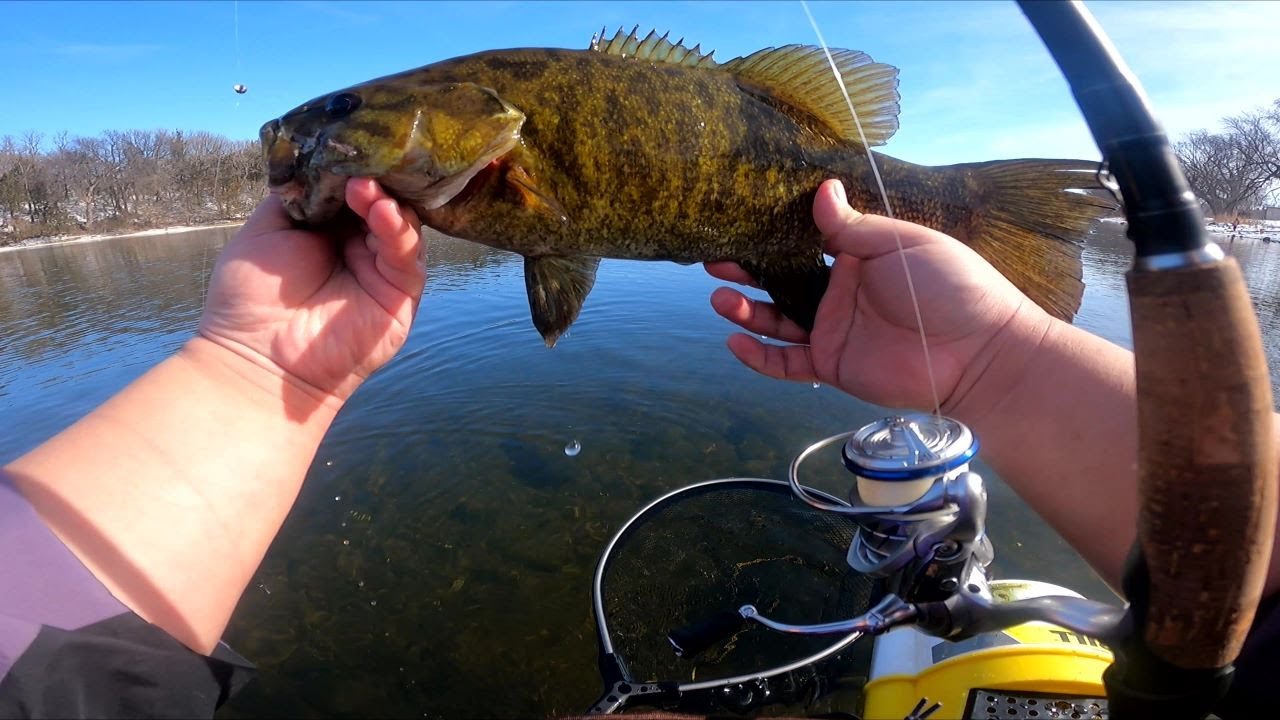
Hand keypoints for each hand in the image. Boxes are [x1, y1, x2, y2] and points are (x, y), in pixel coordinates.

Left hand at [198, 178, 424, 401]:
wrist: (255, 357)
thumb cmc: (250, 297)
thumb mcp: (268, 227)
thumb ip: (299, 192)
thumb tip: (327, 160)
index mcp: (331, 232)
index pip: (358, 189)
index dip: (359, 166)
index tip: (356, 143)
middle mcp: (361, 248)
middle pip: (387, 202)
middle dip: (379, 178)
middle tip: (368, 158)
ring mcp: (384, 272)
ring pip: (403, 225)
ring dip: (387, 200)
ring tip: (366, 186)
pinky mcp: (401, 297)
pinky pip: (408, 258)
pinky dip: (398, 230)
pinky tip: (381, 209)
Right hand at [706, 179, 1050, 412]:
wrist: (979, 355)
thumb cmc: (952, 288)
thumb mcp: (902, 242)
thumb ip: (854, 226)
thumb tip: (820, 190)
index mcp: (858, 257)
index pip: (805, 241)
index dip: (773, 233)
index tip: (740, 219)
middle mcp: (840, 292)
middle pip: (781, 280)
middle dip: (747, 270)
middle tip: (714, 258)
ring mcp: (834, 330)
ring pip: (776, 321)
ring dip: (745, 310)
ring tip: (720, 297)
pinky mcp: (832, 365)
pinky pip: (786, 364)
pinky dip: (758, 356)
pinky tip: (735, 341)